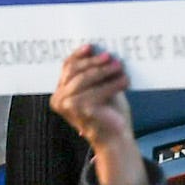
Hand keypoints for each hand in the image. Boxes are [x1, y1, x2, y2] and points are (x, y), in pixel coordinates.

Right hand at [48, 44, 151, 184]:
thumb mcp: (98, 88)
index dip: (79, 55)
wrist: (114, 137)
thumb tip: (98, 49)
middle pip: (74, 71)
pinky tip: (125, 81)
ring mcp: (68, 105)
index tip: (92, 47)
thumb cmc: (107, 111)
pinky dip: (113, 84)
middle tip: (111, 57)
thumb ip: (93, 72)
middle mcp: (59, 99)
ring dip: (105, 71)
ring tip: (120, 67)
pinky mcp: (81, 109)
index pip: (67, 67)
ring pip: (85, 78)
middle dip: (93, 62)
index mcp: (60, 93)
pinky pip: (97, 90)